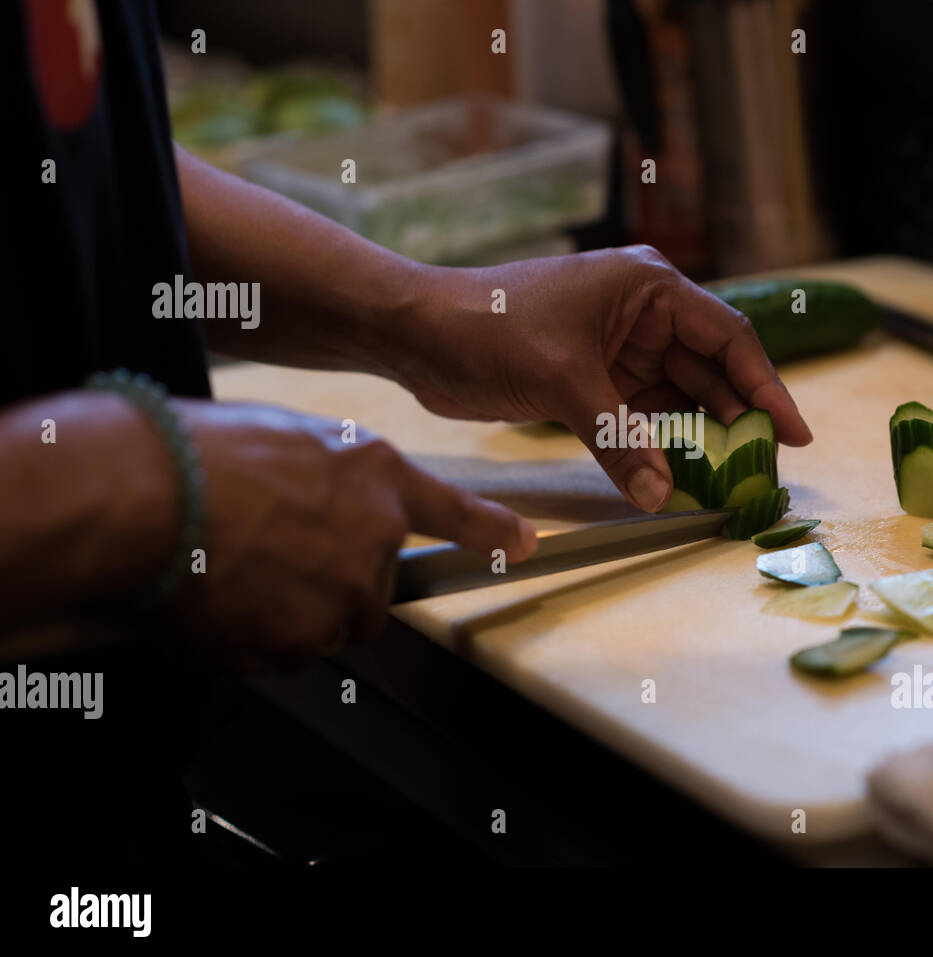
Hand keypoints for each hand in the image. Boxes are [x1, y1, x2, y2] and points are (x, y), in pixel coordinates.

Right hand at [165, 400, 536, 671]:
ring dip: (289, 615)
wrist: (149, 490)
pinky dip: (253, 641)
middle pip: (374, 592)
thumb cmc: (202, 449)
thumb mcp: (290, 439)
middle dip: (331, 588)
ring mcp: (344, 595)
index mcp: (377, 477)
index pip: (453, 512)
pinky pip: (284, 656)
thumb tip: (319, 513)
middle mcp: (376, 538)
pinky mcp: (304, 641)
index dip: (490, 532)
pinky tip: (219, 600)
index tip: (525, 544)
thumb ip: (329, 482)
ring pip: (326, 627)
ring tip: (234, 571)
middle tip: (272, 560)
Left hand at [387, 246, 812, 511]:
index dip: (766, 387)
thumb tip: (660, 496)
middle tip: (764, 473)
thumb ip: (618, 440)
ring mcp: (622, 349)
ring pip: (681, 399)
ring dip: (702, 438)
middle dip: (737, 421)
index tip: (795, 433)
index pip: (729, 338)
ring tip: (732, 483)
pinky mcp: (596, 380)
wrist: (419, 333)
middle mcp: (646, 315)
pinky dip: (661, 446)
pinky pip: (645, 417)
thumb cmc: (490, 328)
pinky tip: (680, 478)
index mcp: (650, 288)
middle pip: (712, 372)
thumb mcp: (563, 382)